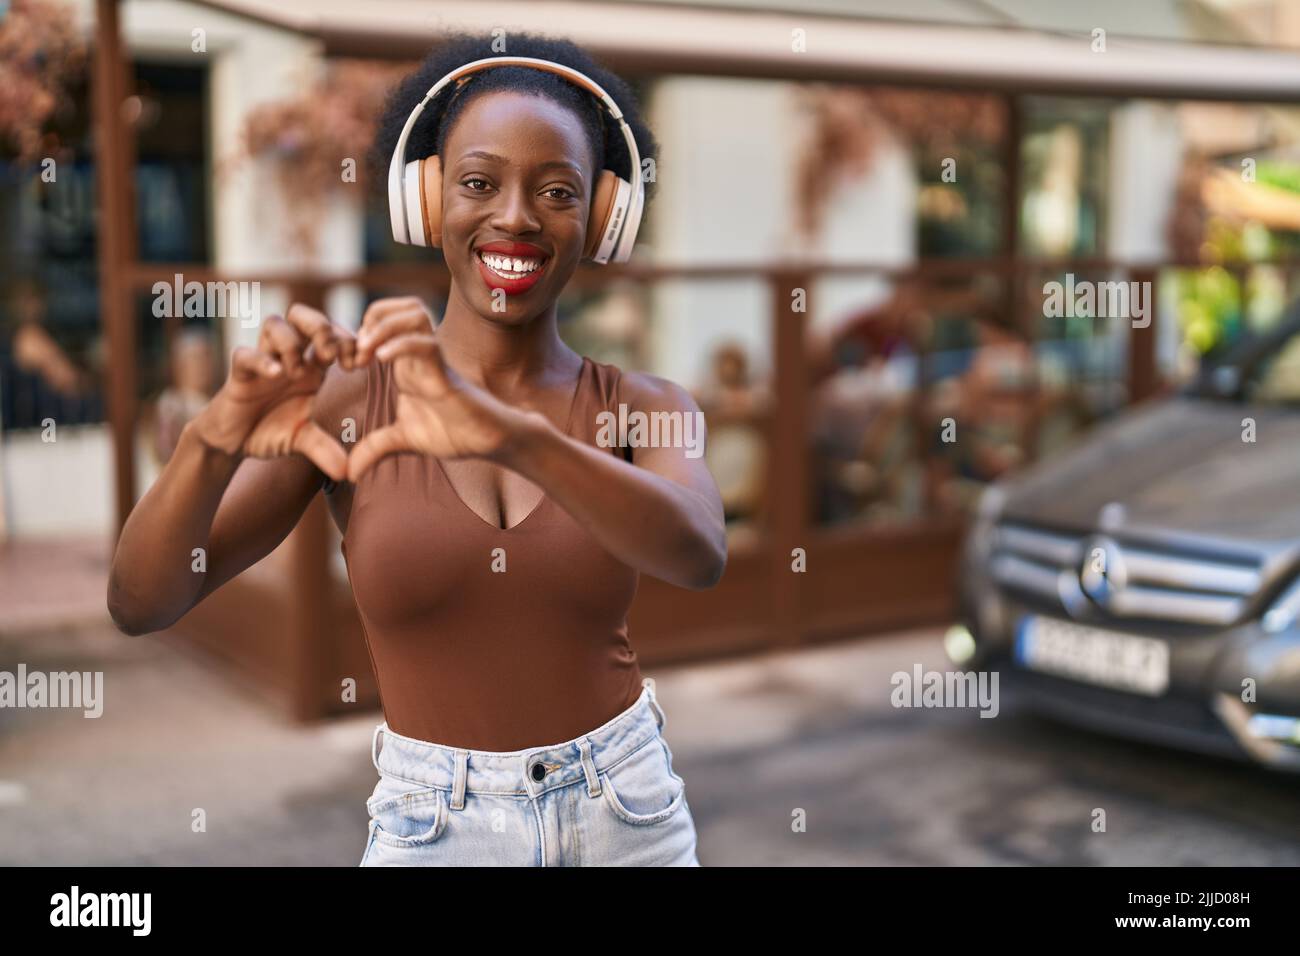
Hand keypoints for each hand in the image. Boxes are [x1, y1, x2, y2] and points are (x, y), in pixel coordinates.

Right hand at [190, 304, 355, 479]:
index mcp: (311, 367)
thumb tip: (348, 473)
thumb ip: (325, 450)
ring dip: (292, 342)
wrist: (232, 442)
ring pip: (274, 324)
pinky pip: (245, 354)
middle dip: (321, 326)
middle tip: (330, 354)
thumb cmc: (270, 431)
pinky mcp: (239, 373)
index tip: (359, 362)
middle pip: (304, 316)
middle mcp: (288, 358)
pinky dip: (261, 361)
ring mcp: (263, 361)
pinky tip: (277, 375)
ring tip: (298, 371)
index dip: (348, 340)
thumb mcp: (303, 441)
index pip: (333, 334)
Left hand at [347, 331, 533, 481]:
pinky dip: (400, 345)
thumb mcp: (402, 441)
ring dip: (385, 325)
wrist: (488, 442)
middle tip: (359, 349)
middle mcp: (420, 355)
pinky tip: (382, 359)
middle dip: (374, 316)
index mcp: (407, 364)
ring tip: (368, 351)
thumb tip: (348, 472)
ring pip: (415, 314)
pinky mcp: (446, 373)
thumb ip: (374, 449)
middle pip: (402, 306)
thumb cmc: (453, 433)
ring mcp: (435, 361)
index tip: (347, 359)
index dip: (362, 330)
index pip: (385, 322)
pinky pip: (426, 344)